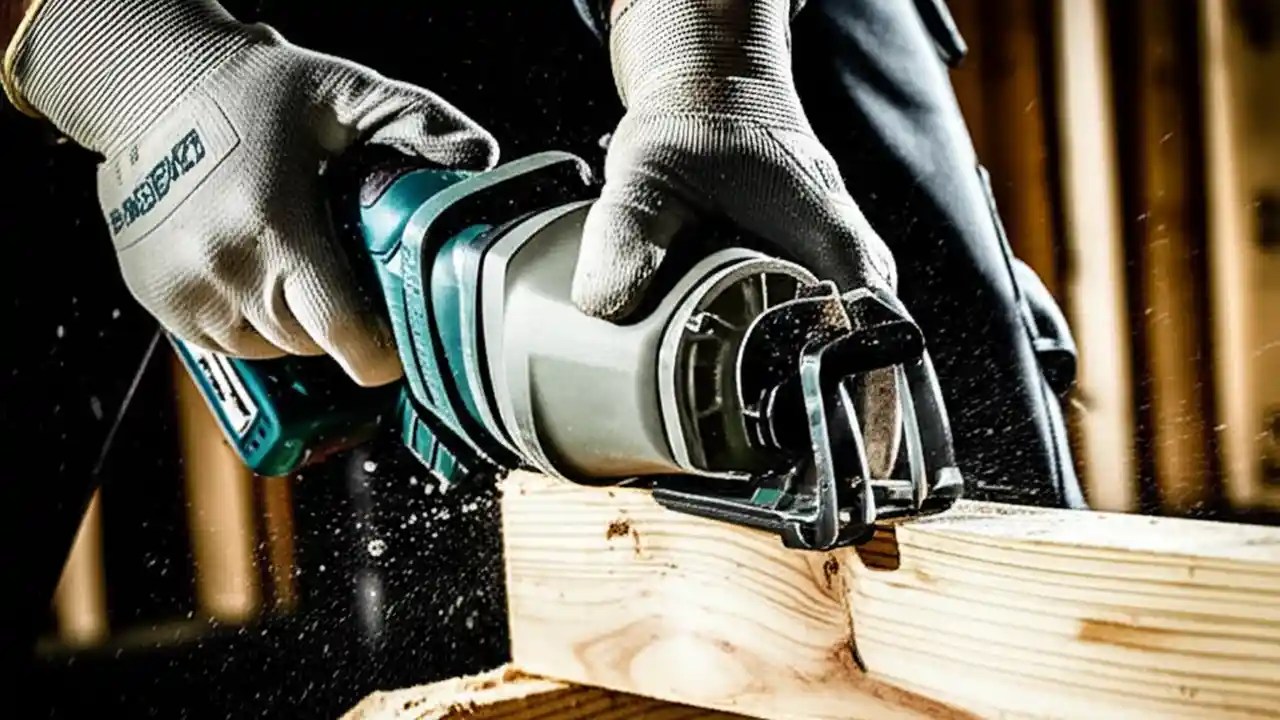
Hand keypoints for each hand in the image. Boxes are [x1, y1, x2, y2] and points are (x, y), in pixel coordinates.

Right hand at [5, 0, 496, 385]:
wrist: (152, 87)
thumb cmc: (257, 92)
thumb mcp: (347, 95)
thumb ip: (419, 124)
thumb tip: (477, 165)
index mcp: (273, 226)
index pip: (340, 331)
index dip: (380, 352)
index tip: (401, 345)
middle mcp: (223, 269)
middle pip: (310, 345)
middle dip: (344, 329)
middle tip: (359, 288)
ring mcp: (184, 291)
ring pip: (268, 349)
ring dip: (298, 329)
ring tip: (306, 273)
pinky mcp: (159, 301)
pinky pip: (226, 342)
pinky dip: (254, 325)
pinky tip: (263, 276)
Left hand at [573, 0, 900, 474]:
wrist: (715, 100)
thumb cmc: (698, 129)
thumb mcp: (649, 173)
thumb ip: (628, 233)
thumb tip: (607, 307)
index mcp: (839, 257)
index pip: (874, 361)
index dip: (863, 430)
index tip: (833, 484)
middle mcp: (852, 281)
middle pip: (860, 382)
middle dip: (827, 447)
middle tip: (781, 504)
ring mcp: (835, 292)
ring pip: (836, 375)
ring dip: (804, 427)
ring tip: (762, 486)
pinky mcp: (808, 299)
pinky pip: (808, 358)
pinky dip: (781, 395)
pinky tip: (739, 428)